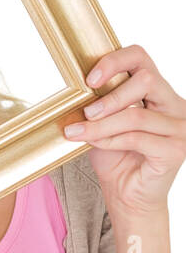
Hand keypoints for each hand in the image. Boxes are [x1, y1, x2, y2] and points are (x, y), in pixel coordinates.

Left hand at [65, 44, 185, 219]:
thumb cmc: (115, 156)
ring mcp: (180, 128)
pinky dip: (110, 140)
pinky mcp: (176, 150)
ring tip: (77, 131)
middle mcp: (176, 106)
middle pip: (147, 79)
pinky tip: (94, 143)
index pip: (142, 58)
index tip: (89, 79)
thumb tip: (76, 87)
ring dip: (101, 124)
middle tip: (87, 112)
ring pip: (137, 115)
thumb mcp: (101, 121)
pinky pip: (137, 138)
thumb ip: (98, 102)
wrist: (127, 194)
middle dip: (110, 95)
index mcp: (158, 92)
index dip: (114, 61)